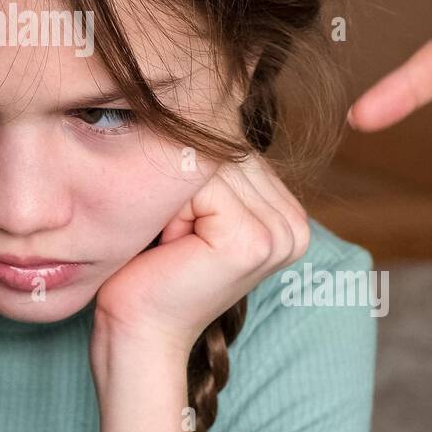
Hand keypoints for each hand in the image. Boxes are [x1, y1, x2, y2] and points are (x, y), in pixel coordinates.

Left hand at [93, 153, 310, 355]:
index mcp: (288, 215)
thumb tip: (206, 101)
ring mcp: (282, 233)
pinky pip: (201, 184)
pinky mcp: (254, 241)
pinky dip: (171, 210)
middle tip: (171, 237)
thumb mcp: (190, 205)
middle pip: (225, 154)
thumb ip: (212, 165)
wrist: (136, 329)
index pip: (234, 149)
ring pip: (212, 166)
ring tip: (172, 241)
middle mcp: (295, 224)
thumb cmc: (150, 265)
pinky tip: (171, 246)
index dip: (191, 174)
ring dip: (175, 198)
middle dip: (184, 185)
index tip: (179, 223)